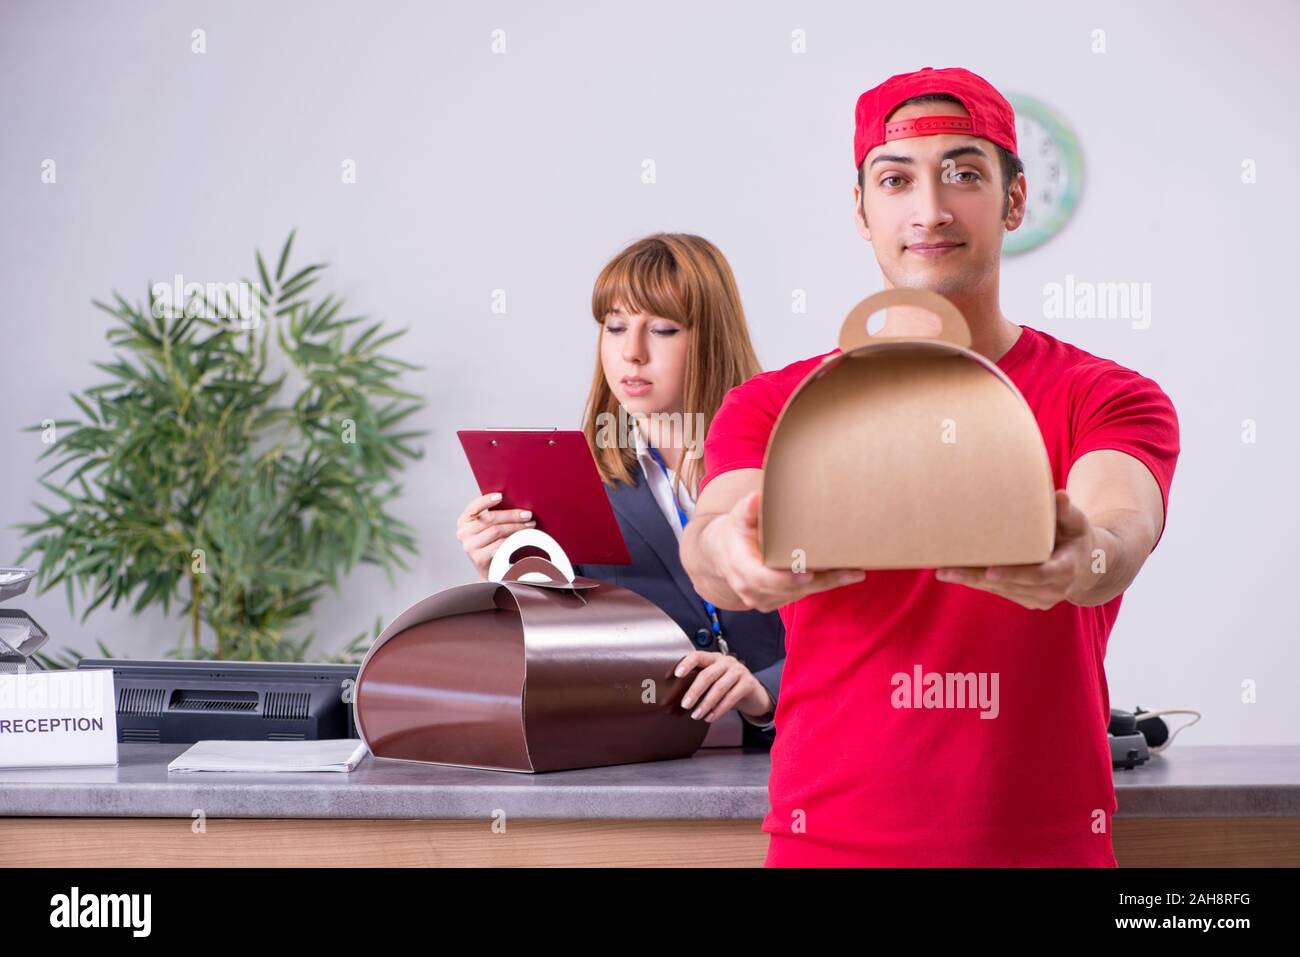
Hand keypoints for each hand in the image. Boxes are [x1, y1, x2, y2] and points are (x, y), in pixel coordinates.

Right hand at [455, 492, 536, 579]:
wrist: (490, 568)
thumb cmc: (492, 543)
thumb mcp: (488, 527)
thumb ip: (493, 515)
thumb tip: (515, 501)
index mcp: (464, 521)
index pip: (474, 506)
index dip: (487, 500)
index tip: (501, 496)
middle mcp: (463, 533)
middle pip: (491, 519)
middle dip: (512, 515)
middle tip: (528, 515)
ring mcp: (469, 546)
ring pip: (497, 531)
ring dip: (516, 527)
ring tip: (529, 525)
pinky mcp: (478, 558)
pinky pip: (500, 545)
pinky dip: (513, 540)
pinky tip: (522, 538)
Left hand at [673, 651, 773, 721]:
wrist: (754, 694)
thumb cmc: (729, 687)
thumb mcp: (713, 683)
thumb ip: (698, 687)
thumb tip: (676, 701)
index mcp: (714, 658)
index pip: (697, 656)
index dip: (686, 664)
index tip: (676, 675)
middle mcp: (726, 661)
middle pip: (707, 675)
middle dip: (694, 691)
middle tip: (685, 705)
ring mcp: (738, 671)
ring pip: (719, 687)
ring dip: (706, 704)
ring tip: (696, 715)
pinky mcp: (748, 683)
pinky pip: (731, 697)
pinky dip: (719, 709)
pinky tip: (711, 717)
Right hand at [703, 489, 864, 612]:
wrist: (723, 556)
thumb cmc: (735, 533)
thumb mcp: (736, 519)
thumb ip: (745, 511)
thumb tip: (755, 498)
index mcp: (742, 571)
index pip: (764, 579)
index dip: (786, 578)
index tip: (807, 573)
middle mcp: (753, 591)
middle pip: (792, 589)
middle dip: (821, 580)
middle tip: (849, 571)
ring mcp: (766, 599)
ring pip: (802, 593)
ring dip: (829, 582)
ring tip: (854, 571)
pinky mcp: (778, 600)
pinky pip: (804, 593)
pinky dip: (824, 583)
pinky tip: (846, 573)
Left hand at [934, 489, 1097, 609]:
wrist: (1090, 566)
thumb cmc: (1077, 537)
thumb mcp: (1078, 524)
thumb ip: (1068, 512)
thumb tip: (1059, 495)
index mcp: (1066, 570)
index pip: (1038, 575)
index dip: (1014, 574)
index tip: (990, 571)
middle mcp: (1052, 590)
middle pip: (1010, 585)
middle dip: (977, 578)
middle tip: (947, 570)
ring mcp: (1039, 598)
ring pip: (1001, 591)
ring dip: (971, 581)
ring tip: (943, 569)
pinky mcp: (1028, 600)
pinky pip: (1000, 592)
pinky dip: (978, 582)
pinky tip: (955, 573)